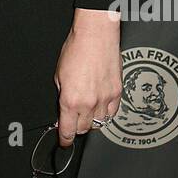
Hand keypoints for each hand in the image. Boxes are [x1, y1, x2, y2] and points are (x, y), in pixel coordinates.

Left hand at [53, 7, 122, 145]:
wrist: (96, 36)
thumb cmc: (76, 49)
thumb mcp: (59, 74)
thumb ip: (62, 94)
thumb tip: (64, 108)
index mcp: (71, 100)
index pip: (68, 130)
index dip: (65, 139)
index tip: (64, 141)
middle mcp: (89, 103)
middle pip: (84, 129)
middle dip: (77, 128)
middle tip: (74, 120)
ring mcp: (105, 99)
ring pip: (99, 123)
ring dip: (92, 121)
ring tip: (87, 111)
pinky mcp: (118, 93)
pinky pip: (113, 113)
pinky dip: (106, 113)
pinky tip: (101, 106)